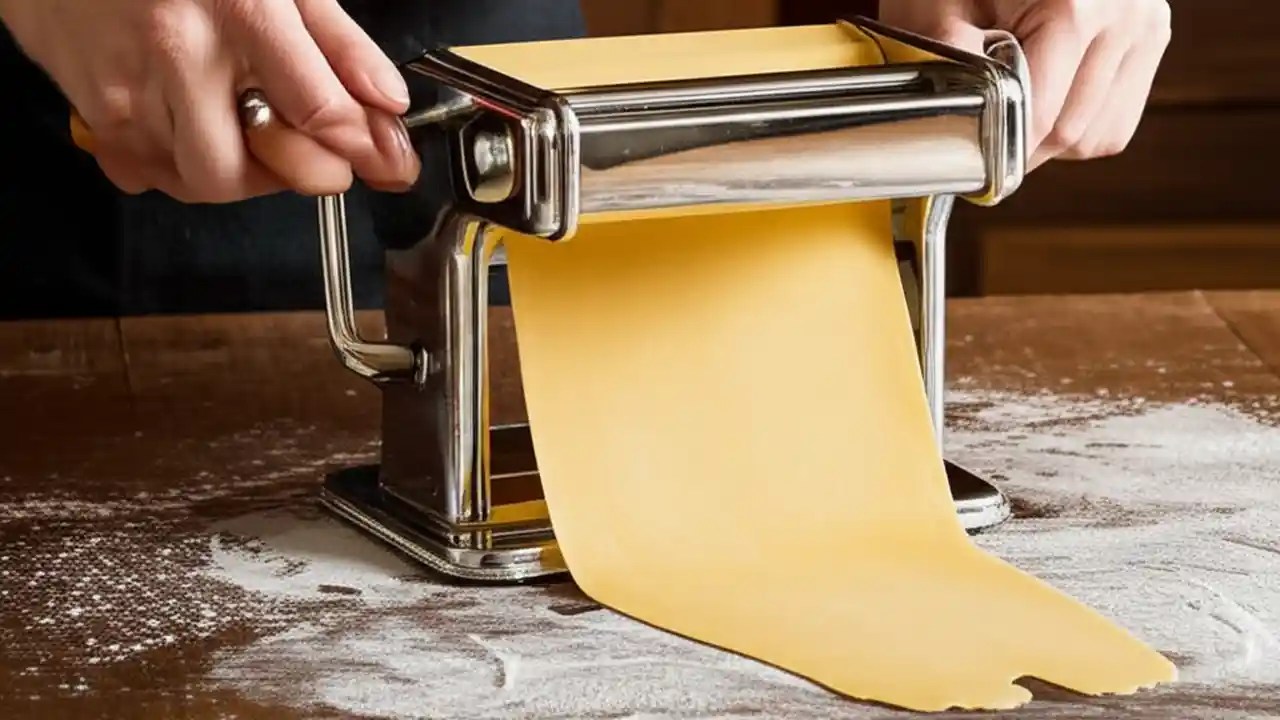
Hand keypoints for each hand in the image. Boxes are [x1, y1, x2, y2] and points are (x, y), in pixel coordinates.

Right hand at [0, 0, 420, 201]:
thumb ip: (338, 41)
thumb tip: (389, 103)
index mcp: (241, 7)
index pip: (319, 111)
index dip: (363, 150)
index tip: (389, 165)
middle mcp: (181, 53)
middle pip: (251, 172)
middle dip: (291, 172)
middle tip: (303, 140)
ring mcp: (128, 86)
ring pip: (200, 182)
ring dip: (238, 172)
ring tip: (244, 125)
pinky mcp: (93, 108)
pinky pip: (147, 173)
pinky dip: (181, 165)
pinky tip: (192, 124)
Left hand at [881, 0, 1171, 169]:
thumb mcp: (936, 5)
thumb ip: (947, 60)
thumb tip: (955, 125)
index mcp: (1076, 4)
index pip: (1042, 116)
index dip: (998, 147)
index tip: (968, 156)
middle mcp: (1126, 14)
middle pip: (1071, 131)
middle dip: (1019, 145)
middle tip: (980, 131)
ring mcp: (1146, 25)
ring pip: (1097, 136)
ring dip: (1050, 140)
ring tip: (1015, 102)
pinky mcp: (1151, 39)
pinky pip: (1114, 123)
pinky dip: (1077, 126)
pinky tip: (1047, 96)